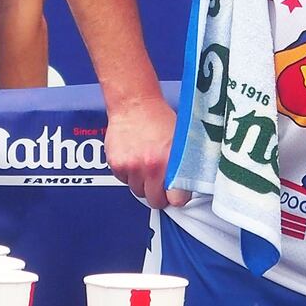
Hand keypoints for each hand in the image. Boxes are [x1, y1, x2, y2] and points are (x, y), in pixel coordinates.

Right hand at [104, 91, 190, 209]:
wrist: (134, 105)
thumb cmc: (159, 118)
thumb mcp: (182, 140)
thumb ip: (184, 164)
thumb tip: (190, 183)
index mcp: (170, 162)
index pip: (176, 199)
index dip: (177, 198)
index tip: (178, 194)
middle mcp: (149, 167)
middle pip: (154, 200)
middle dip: (159, 194)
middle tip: (162, 183)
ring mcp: (131, 167)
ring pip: (137, 191)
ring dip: (143, 183)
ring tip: (148, 164)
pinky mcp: (116, 165)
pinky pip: (124, 181)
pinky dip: (130, 174)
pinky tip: (136, 158)